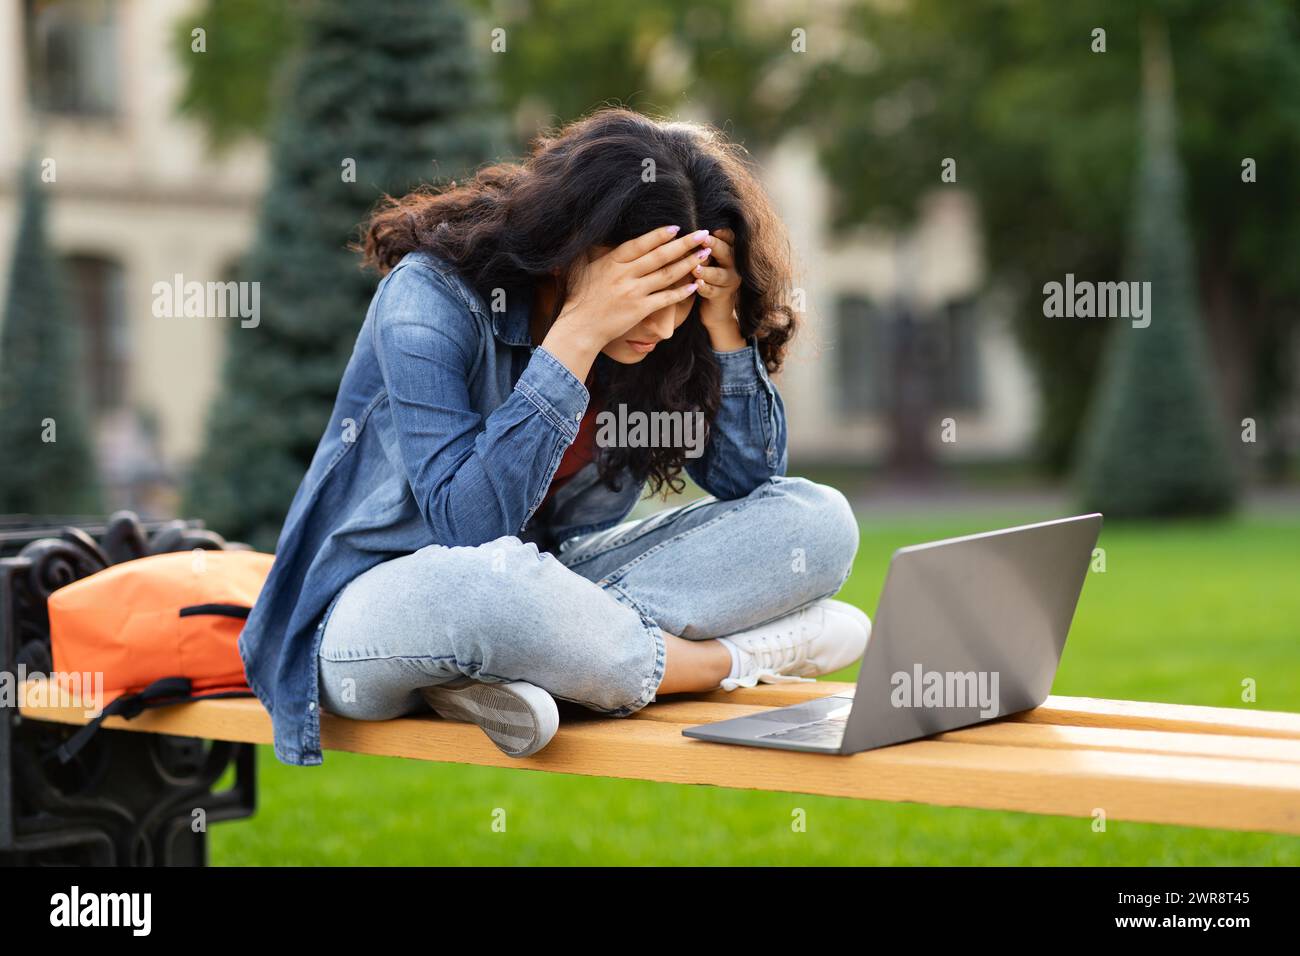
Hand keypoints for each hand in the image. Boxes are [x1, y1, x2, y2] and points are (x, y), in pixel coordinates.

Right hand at [550, 225, 708, 353]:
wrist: (580, 327)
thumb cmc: (581, 298)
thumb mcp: (583, 268)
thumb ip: (595, 250)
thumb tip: (591, 230)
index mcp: (612, 261)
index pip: (640, 244)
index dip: (659, 235)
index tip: (677, 227)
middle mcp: (624, 274)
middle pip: (660, 256)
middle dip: (684, 243)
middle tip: (703, 234)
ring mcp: (633, 292)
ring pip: (667, 274)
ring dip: (689, 263)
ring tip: (705, 254)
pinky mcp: (640, 309)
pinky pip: (666, 298)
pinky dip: (682, 291)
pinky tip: (695, 284)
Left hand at [692, 227, 745, 349]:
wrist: (713, 309)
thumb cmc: (705, 276)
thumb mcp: (704, 259)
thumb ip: (698, 246)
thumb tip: (677, 230)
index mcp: (728, 252)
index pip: (729, 238)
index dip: (723, 232)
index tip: (712, 227)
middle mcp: (733, 265)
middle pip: (726, 253)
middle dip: (715, 246)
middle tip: (703, 240)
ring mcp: (730, 282)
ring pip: (719, 274)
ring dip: (707, 270)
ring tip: (696, 268)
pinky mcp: (723, 297)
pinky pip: (714, 292)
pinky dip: (705, 288)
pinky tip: (697, 285)